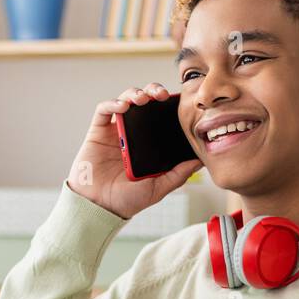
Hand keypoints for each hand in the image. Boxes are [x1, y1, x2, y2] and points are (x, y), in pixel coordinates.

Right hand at [66, 81, 202, 220]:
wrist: (99, 207)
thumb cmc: (126, 200)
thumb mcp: (159, 187)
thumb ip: (179, 174)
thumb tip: (201, 161)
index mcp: (147, 144)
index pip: (160, 116)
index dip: (168, 105)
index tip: (179, 102)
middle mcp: (132, 134)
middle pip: (144, 102)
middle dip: (153, 91)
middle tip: (161, 95)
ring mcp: (115, 131)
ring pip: (125, 100)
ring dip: (135, 93)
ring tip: (143, 99)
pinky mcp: (97, 132)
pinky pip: (104, 110)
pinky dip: (113, 103)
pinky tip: (123, 107)